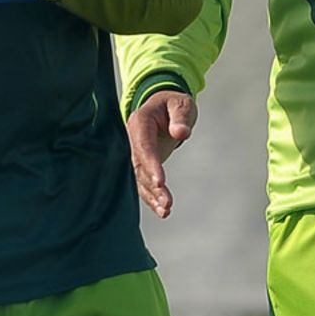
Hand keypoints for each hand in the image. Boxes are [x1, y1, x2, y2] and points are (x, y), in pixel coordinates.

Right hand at [126, 90, 197, 218]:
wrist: (163, 107)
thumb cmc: (173, 104)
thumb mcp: (181, 104)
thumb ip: (181, 117)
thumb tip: (180, 133)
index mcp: (140, 122)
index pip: (144, 145)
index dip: (151, 164)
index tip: (160, 182)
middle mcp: (133, 140)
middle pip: (140, 166)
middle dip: (152, 186)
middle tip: (167, 203)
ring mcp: (135, 154)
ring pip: (141, 178)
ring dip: (153, 196)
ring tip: (167, 210)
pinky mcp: (141, 165)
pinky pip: (144, 183)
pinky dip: (152, 198)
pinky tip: (163, 211)